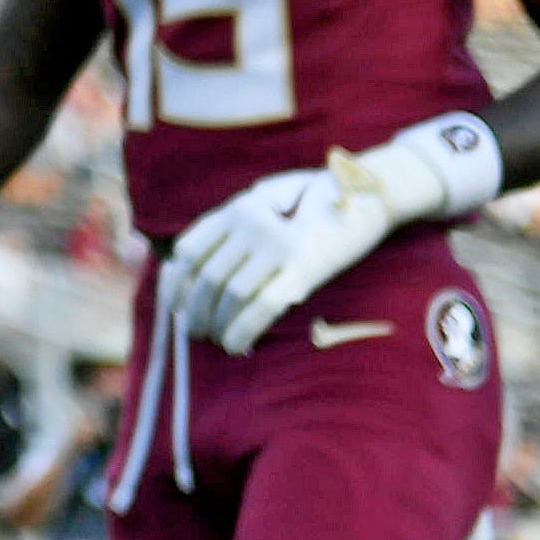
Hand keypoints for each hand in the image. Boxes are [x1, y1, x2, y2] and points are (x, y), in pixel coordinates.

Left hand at [166, 145, 425, 354]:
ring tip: (215, 339)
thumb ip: (234, 227)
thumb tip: (186, 264)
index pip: (190, 250)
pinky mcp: (304, 266)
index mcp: (238, 207)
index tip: (173, 305)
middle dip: (195, 310)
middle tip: (193, 330)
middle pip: (207, 276)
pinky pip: (263, 304)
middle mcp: (251, 221)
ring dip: (217, 323)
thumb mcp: (266, 202)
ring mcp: (277, 243)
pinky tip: (236, 344)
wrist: (366, 194)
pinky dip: (244, 328)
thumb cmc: (313, 201)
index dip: (175, 283)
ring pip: (231, 293)